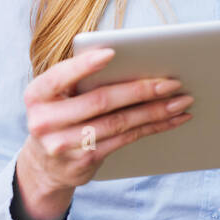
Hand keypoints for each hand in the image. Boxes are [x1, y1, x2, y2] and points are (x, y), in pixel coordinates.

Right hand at [13, 48, 193, 219]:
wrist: (45, 166)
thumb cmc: (60, 115)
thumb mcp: (56, 96)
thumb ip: (79, 80)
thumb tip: (133, 62)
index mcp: (37, 95)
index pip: (60, 77)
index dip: (85, 65)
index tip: (112, 53)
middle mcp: (45, 121)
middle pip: (101, 101)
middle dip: (140, 89)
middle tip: (171, 82)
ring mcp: (64, 145)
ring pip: (119, 122)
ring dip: (155, 110)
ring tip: (181, 100)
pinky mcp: (85, 160)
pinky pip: (126, 139)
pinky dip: (153, 127)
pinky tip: (173, 119)